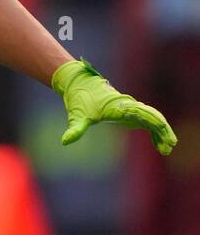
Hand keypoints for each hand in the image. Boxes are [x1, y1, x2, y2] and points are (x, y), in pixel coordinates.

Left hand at [52, 58, 176, 155]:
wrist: (80, 84)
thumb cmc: (79, 99)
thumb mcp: (77, 115)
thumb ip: (75, 129)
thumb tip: (65, 141)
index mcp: (118, 106)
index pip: (140, 113)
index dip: (152, 121)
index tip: (160, 130)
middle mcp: (128, 106)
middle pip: (151, 116)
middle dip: (162, 130)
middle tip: (169, 145)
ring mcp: (130, 109)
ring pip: (151, 119)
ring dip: (161, 132)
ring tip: (167, 150)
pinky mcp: (129, 113)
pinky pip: (146, 122)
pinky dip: (154, 133)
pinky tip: (159, 145)